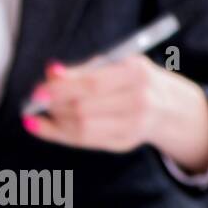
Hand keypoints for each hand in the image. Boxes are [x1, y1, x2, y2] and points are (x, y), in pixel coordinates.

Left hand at [22, 55, 207, 171]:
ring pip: (82, 130)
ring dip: (54, 121)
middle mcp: (139, 102)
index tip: (38, 91)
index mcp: (136, 73)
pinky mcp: (125, 143)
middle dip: (54, 106)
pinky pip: (85, 141)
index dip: (61, 89)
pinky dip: (58, 134)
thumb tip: (51, 72)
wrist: (170, 106)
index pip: (92, 85)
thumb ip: (82, 70)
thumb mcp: (114, 64)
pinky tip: (42, 126)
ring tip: (40, 111)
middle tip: (37, 99)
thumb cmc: (132, 78)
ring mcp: (134, 126)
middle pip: (85, 110)